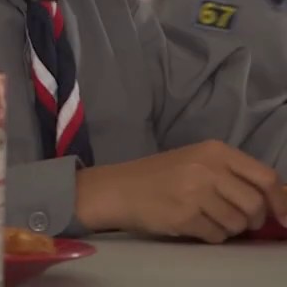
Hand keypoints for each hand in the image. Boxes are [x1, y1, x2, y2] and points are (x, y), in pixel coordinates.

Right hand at [75, 140, 286, 242]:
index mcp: (215, 151)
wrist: (117, 188)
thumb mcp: (197, 161)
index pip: (266, 177)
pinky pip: (216, 236)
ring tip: (209, 220)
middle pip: (255, 204)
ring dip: (229, 229)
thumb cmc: (160, 175)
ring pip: (238, 224)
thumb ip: (232, 174)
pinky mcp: (183, 216)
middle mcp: (207, 169)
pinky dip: (210, 236)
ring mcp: (195, 193)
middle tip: (238, 221)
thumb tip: (275, 201)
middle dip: (252, 220)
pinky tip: (194, 225)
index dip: (280, 201)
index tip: (283, 217)